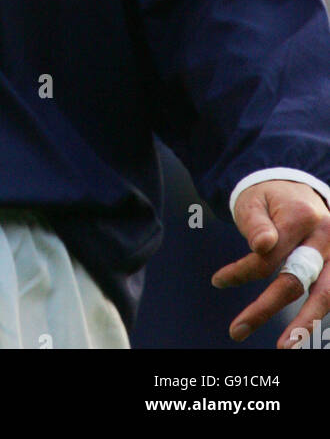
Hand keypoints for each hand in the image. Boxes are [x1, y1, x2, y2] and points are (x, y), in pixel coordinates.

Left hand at [211, 180, 329, 347]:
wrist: (296, 188)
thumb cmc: (268, 197)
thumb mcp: (253, 201)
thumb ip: (256, 223)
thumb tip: (263, 247)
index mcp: (300, 216)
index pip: (268, 257)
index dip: (241, 273)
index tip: (218, 281)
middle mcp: (325, 236)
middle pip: (297, 281)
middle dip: (266, 309)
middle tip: (236, 331)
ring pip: (325, 295)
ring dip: (304, 325)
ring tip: (285, 347)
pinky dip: (318, 313)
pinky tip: (303, 333)